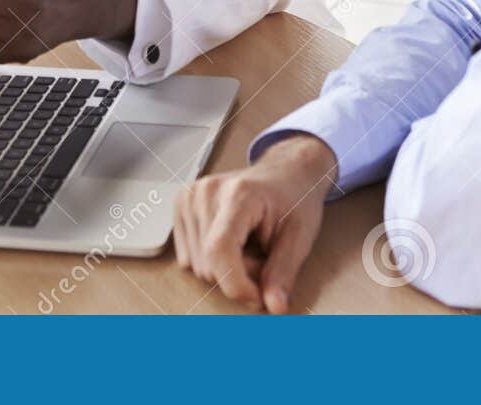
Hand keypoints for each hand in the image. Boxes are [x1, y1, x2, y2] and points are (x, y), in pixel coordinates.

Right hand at [173, 134, 336, 312]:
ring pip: (198, 266)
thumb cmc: (294, 199)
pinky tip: (232, 243)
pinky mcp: (181, 206)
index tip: (259, 296)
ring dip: (225, 270)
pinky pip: (189, 258)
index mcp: (238, 193)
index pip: (219, 251)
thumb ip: (283, 273)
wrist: (285, 172)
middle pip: (209, 265)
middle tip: (264, 258)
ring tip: (249, 248)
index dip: (237, 285)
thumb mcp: (299, 237)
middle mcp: (207, 192)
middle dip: (239, 276)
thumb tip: (274, 307)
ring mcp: (190, 197)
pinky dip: (212, 261)